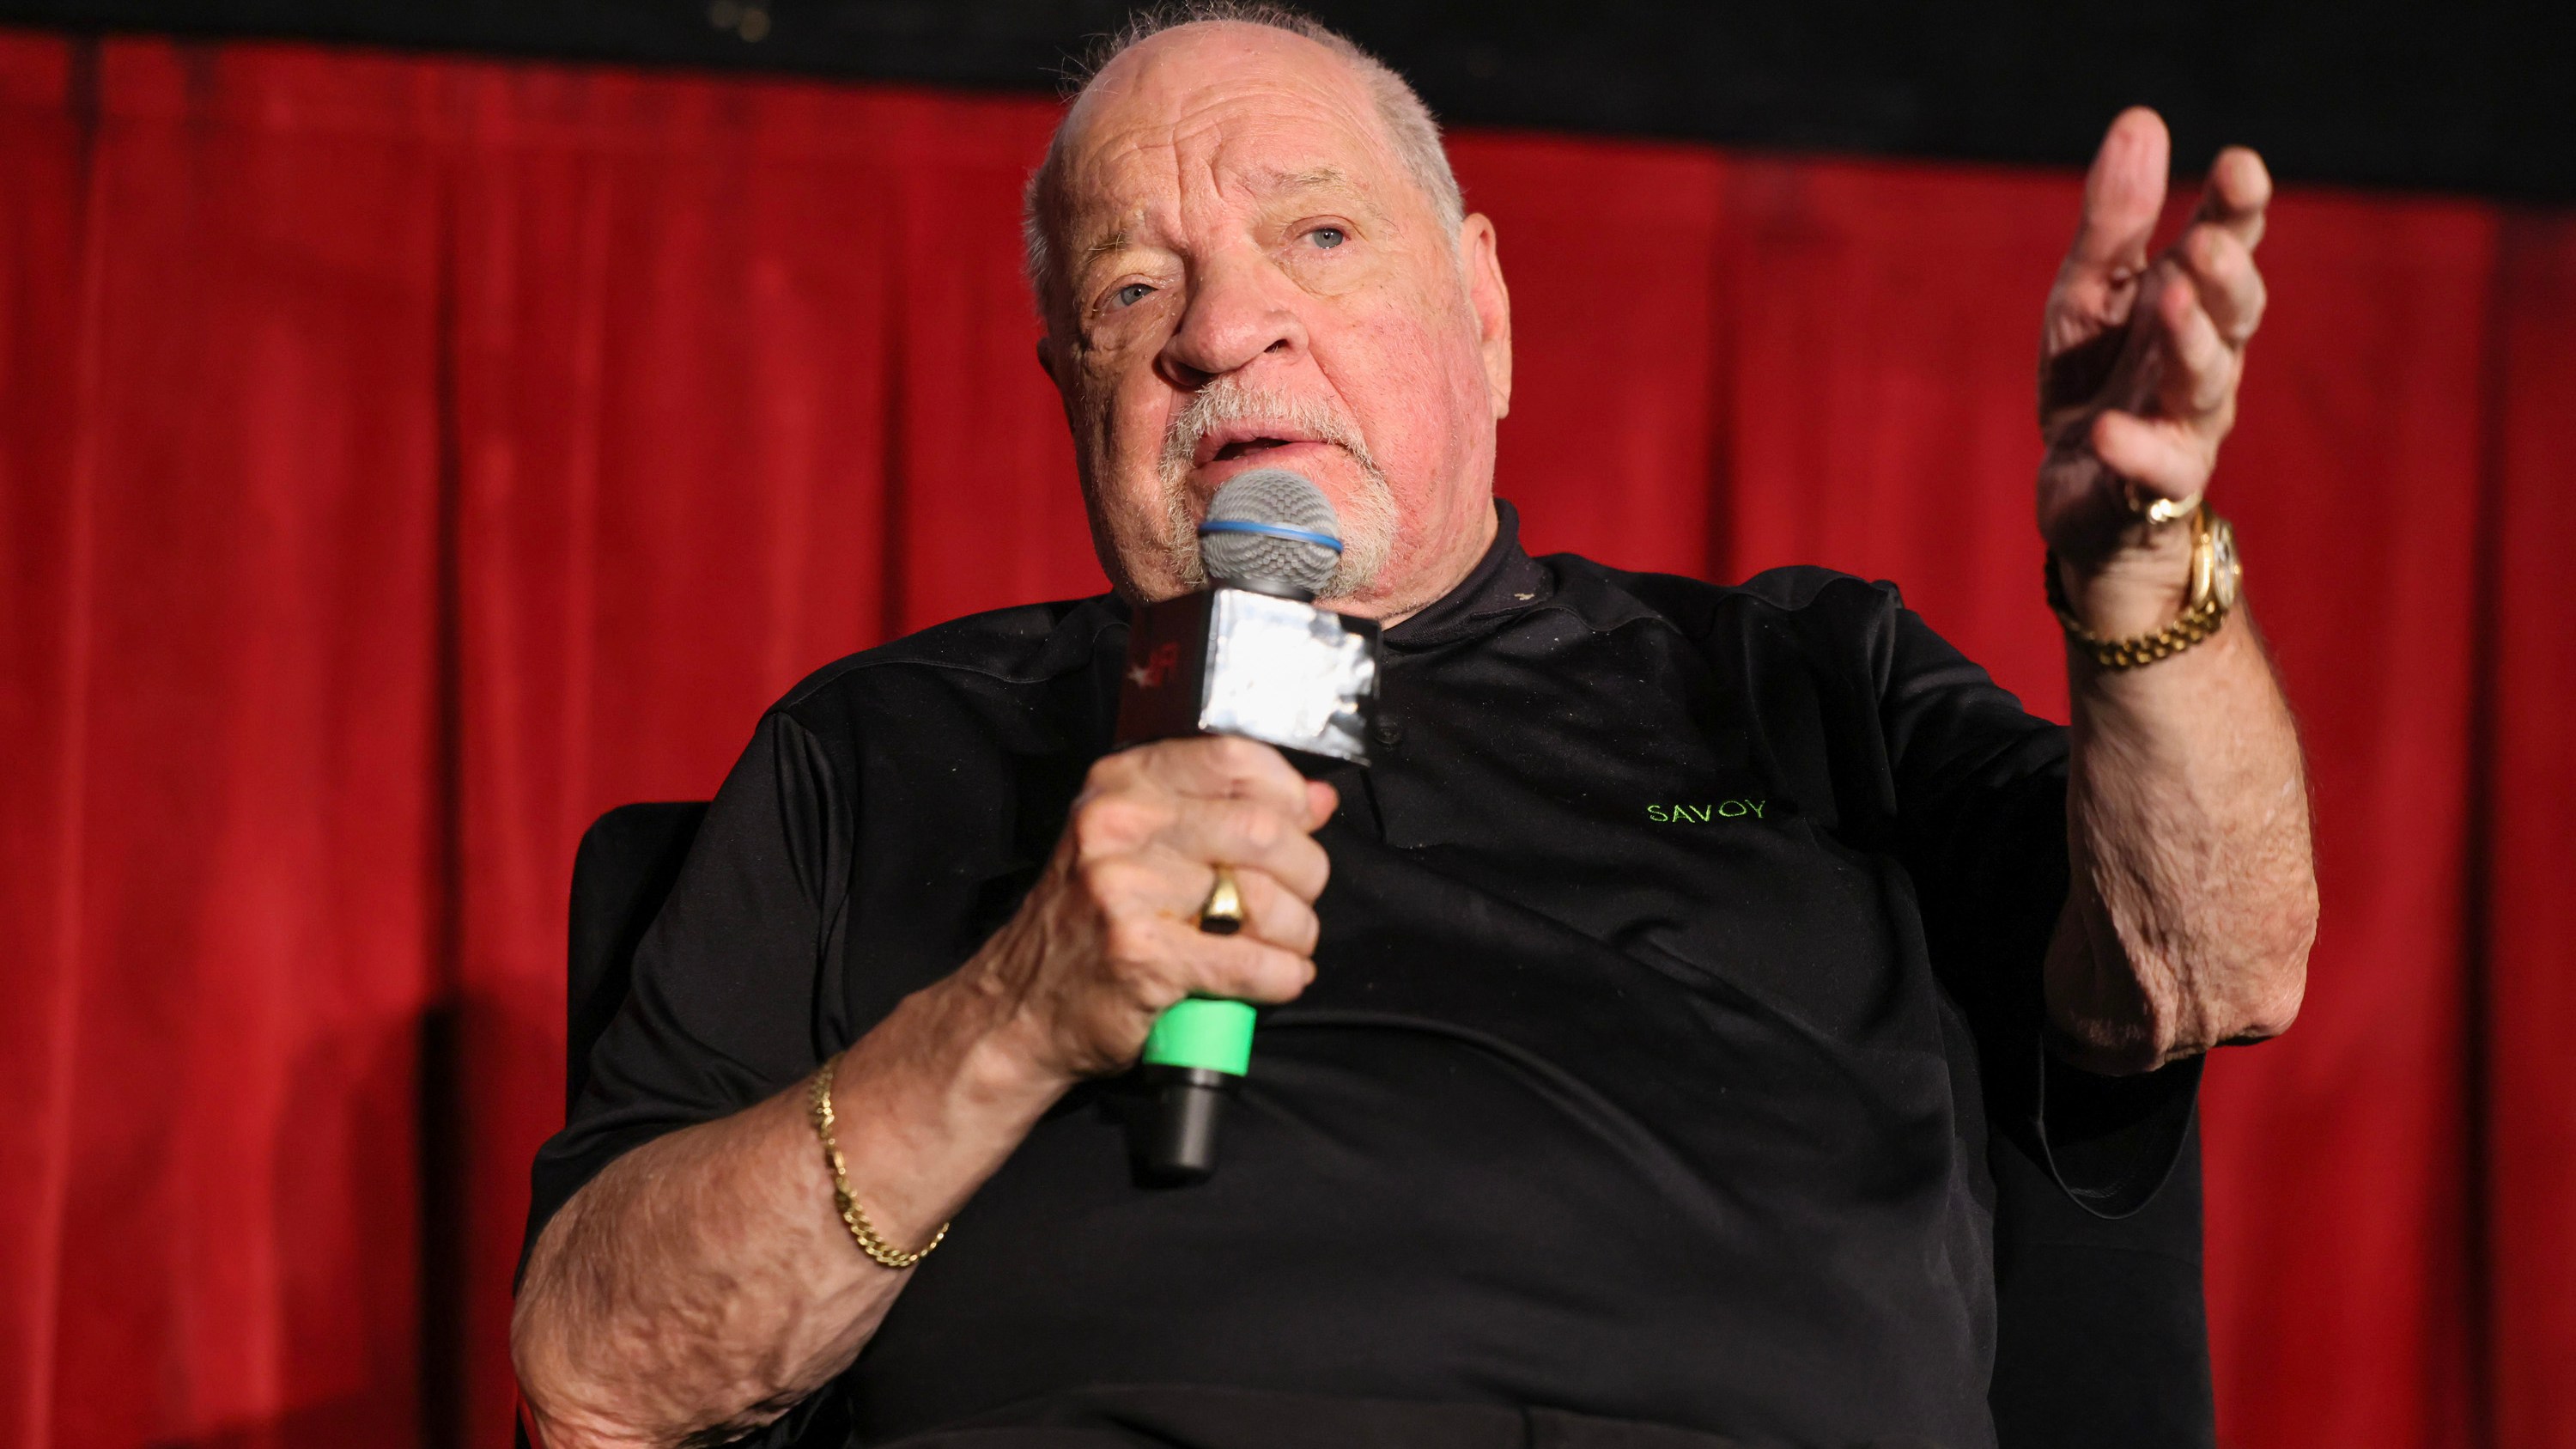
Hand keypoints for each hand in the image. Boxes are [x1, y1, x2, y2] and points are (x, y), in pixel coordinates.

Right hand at [962, 735, 1336, 1080]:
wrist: (1022, 1007)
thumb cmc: (1090, 925)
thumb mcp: (1143, 846)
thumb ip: (1226, 813)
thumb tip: (1317, 799)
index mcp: (1124, 786)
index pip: (1233, 758)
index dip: (1288, 794)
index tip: (1302, 827)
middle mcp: (1120, 826)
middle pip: (1263, 830)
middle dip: (1305, 873)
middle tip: (1298, 902)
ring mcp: (1126, 890)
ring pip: (1265, 899)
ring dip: (1297, 934)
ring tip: (1285, 947)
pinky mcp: (1142, 956)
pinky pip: (1251, 962)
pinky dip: (1282, 977)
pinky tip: (1277, 979)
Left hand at [2038, 108, 2270, 634]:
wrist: (2084, 497)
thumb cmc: (2098, 381)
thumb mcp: (2088, 296)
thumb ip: (2114, 222)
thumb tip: (2142, 120)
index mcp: (2192, 304)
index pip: (2228, 245)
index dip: (2239, 208)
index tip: (2239, 165)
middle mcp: (2205, 360)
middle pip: (2234, 313)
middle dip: (2228, 275)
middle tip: (2209, 245)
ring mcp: (2187, 423)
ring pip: (2205, 381)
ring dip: (2191, 342)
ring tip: (2171, 303)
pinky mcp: (2153, 484)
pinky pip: (2151, 466)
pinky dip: (2131, 448)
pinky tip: (2106, 430)